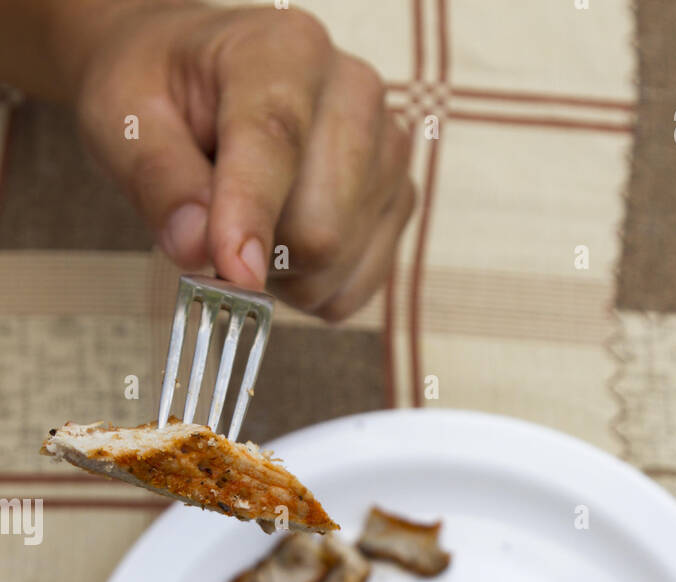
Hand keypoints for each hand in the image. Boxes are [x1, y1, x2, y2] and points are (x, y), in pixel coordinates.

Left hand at [73, 3, 414, 319]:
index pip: (277, 143)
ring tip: (250, 226)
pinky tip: (284, 247)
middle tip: (214, 230)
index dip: (253, 216)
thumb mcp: (125, 119)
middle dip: (261, 254)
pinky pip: (356, 287)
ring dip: (282, 275)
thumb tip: (198, 249)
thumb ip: (157, 180)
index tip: (234, 273)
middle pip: (322, 228)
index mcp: (284, 49)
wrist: (198, 80)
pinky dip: (311, 289)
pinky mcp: (399, 199)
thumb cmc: (162, 93)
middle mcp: (354, 92)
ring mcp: (388, 150)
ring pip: (339, 264)